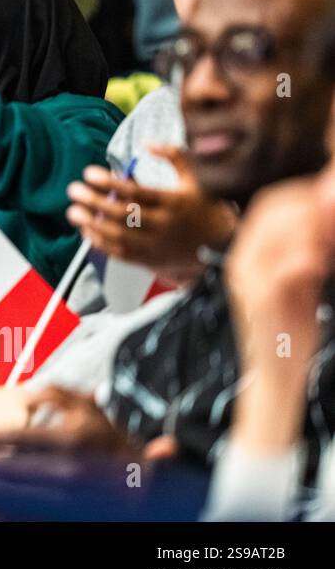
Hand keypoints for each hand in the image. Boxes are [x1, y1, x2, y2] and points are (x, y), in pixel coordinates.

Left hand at [0, 387, 172, 510]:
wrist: (143, 485)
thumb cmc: (112, 444)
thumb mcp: (89, 409)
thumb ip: (56, 395)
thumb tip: (23, 393)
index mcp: (74, 441)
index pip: (28, 439)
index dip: (2, 438)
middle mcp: (72, 471)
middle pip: (21, 470)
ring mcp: (71, 497)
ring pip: (25, 495)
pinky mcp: (69, 513)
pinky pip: (36, 514)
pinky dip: (13, 512)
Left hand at [65, 145, 236, 283]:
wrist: (227, 244)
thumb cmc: (207, 205)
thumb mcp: (197, 177)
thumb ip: (174, 155)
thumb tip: (146, 144)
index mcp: (174, 202)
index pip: (135, 191)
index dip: (109, 182)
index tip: (88, 173)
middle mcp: (164, 224)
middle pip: (122, 213)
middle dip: (93, 201)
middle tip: (73, 190)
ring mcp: (157, 245)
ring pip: (118, 236)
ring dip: (91, 224)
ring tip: (73, 212)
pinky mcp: (152, 260)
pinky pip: (122, 253)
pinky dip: (101, 243)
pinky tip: (87, 231)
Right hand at [223, 169, 334, 451]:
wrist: (276, 376)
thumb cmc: (289, 331)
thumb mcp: (297, 283)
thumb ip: (306, 252)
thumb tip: (324, 223)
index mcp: (247, 256)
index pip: (268, 207)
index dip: (300, 194)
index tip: (327, 192)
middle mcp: (242, 263)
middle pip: (271, 213)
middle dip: (308, 204)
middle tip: (333, 205)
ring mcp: (249, 280)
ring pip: (278, 233)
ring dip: (313, 227)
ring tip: (331, 233)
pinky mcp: (262, 300)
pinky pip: (286, 267)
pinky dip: (309, 257)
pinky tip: (322, 262)